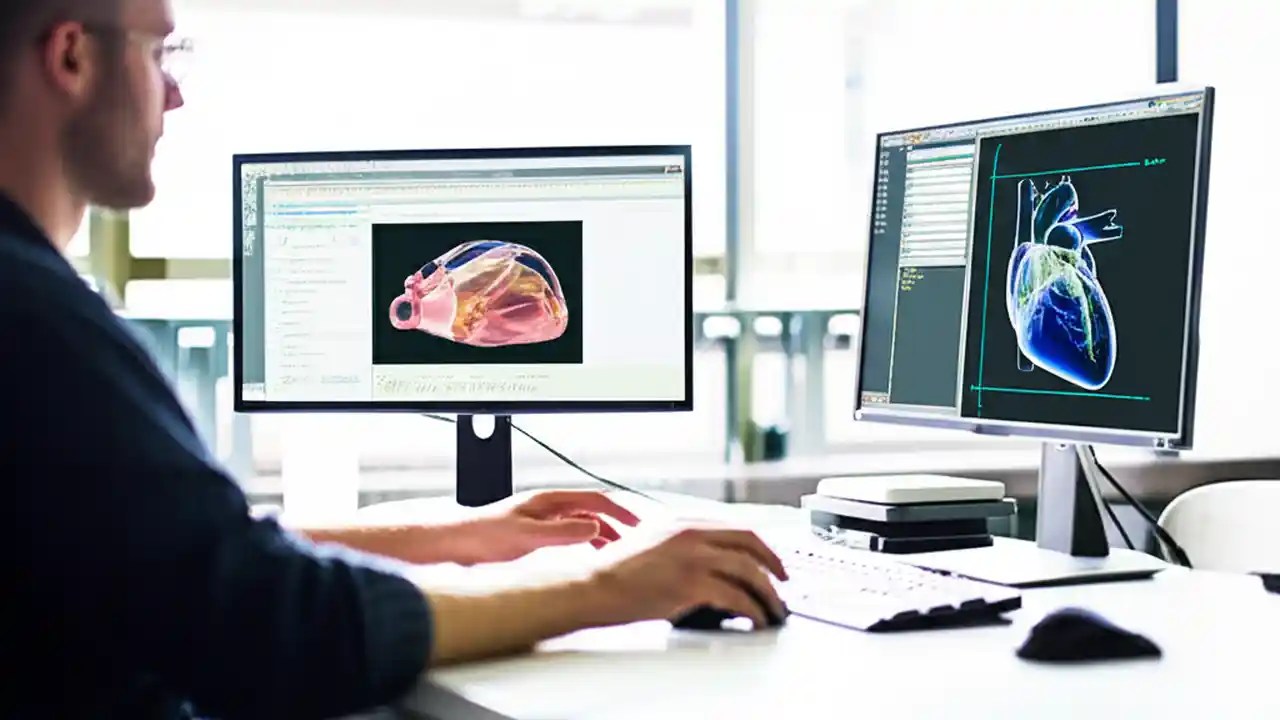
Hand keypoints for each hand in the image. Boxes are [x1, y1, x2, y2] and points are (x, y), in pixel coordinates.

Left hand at [461, 490, 641, 563]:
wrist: (455, 543)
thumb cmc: (483, 534)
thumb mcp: (527, 535)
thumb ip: (561, 532)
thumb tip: (595, 529)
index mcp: (549, 500)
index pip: (594, 500)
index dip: (619, 511)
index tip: (637, 525)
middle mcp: (548, 508)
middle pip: (591, 512)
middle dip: (615, 524)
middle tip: (634, 542)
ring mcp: (542, 521)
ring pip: (581, 525)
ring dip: (601, 536)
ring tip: (617, 553)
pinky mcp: (534, 535)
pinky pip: (568, 536)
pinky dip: (584, 544)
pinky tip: (588, 557)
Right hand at [588, 527, 788, 627]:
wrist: (595, 585)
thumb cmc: (619, 570)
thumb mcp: (655, 539)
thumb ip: (685, 541)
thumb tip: (717, 560)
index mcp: (686, 520)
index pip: (739, 527)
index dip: (763, 546)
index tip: (773, 560)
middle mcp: (693, 533)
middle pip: (751, 543)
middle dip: (775, 564)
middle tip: (784, 583)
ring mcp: (693, 557)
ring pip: (749, 571)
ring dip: (768, 593)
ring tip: (774, 609)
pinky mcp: (690, 584)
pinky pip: (736, 597)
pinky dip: (752, 610)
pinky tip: (755, 619)